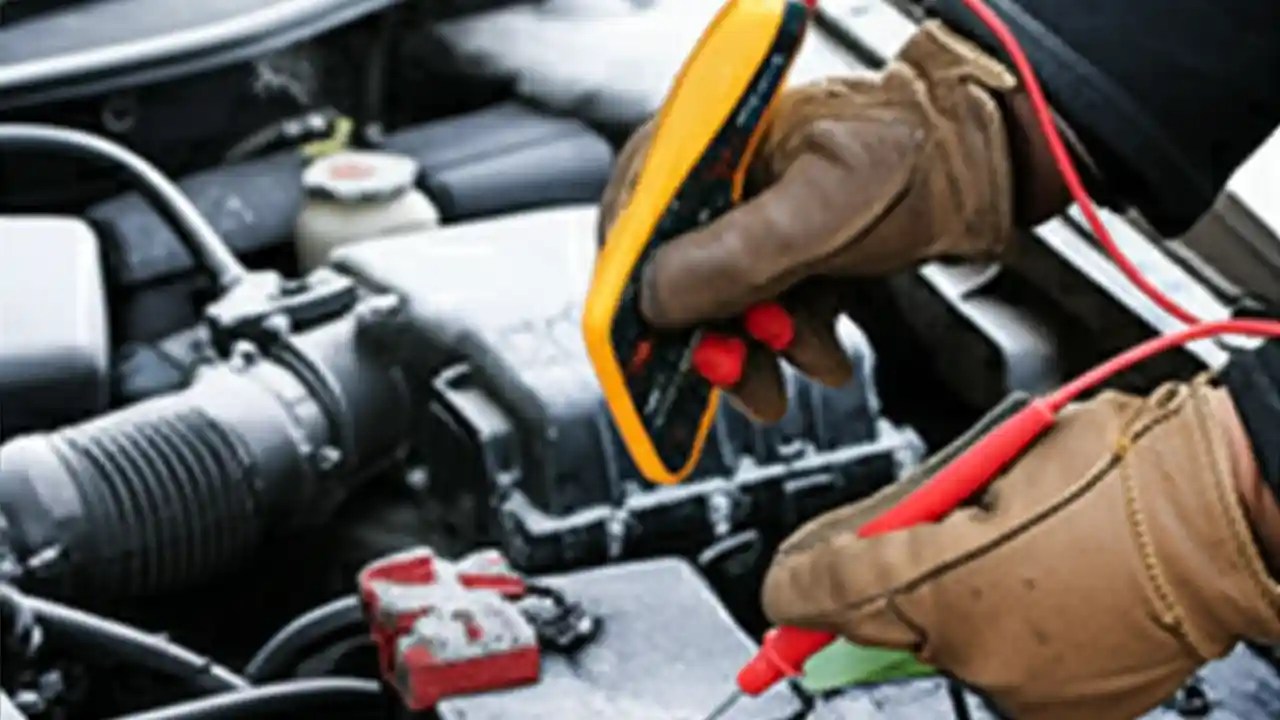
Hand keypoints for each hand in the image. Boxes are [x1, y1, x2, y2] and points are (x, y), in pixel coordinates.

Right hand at [598, 21, 1021, 419]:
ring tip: (796, 367)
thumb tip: (659, 299)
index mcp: (701, 144)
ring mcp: (749, 219)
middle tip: (739, 373)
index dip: (637, 302)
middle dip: (713, 337)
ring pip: (723, 307)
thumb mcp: (822, 205)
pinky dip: (791, 345)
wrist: (985, 159)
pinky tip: (822, 355)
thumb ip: (739, 254)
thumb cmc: (915, 148)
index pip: (630, 232)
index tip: (655, 355)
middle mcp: (714, 181)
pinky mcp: (784, 250)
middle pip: (674, 279)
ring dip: (757, 352)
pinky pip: (765, 310)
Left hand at [760, 379, 1279, 719]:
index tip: (780, 581)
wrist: (1234, 511)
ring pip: (942, 648)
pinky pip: (1001, 670)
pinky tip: (1031, 591)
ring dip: (945, 612)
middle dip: (874, 587)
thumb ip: (913, 508)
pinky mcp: (1068, 711)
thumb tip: (861, 535)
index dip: (793, 581)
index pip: (828, 593)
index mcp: (946, 575)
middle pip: (879, 624)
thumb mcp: (994, 459)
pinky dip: (999, 638)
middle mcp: (976, 649)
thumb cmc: (1130, 466)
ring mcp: (1024, 687)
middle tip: (885, 552)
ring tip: (998, 553)